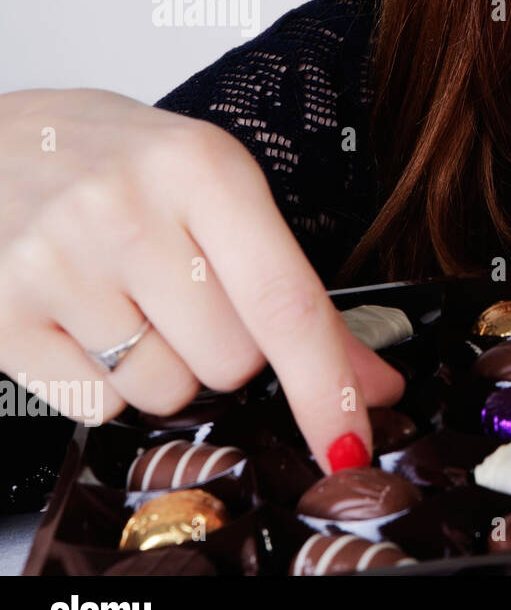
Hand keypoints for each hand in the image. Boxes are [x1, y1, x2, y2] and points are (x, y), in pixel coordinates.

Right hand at [0, 88, 403, 471]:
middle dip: (223, 349)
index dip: (326, 385)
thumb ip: (295, 289)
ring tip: (123, 296)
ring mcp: (57, 263)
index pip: (285, 301)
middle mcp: (128, 210)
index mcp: (202, 169)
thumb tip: (374, 383)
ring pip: (166, 391)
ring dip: (162, 368)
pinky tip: (81, 316)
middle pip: (231, 361)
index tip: (351, 443)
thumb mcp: (215, 190)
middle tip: (180, 291)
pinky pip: (96, 404)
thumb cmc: (118, 166)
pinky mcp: (3, 315)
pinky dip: (102, 381)